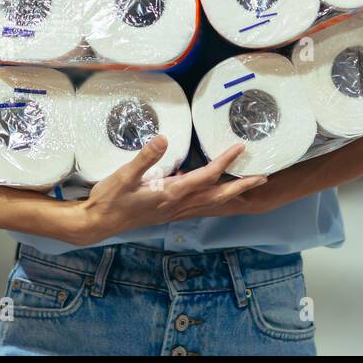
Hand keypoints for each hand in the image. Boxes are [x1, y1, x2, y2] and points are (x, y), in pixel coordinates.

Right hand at [69, 136, 266, 245]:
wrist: (99, 223)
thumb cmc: (109, 200)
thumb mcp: (123, 176)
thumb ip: (145, 158)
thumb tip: (164, 139)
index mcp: (171, 194)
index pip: (205, 176)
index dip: (224, 161)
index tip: (240, 148)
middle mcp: (178, 205)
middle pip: (217, 195)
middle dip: (241, 186)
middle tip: (263, 177)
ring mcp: (174, 210)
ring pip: (211, 202)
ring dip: (231, 193)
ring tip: (248, 184)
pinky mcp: (169, 211)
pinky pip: (199, 205)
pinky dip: (214, 198)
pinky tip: (215, 192)